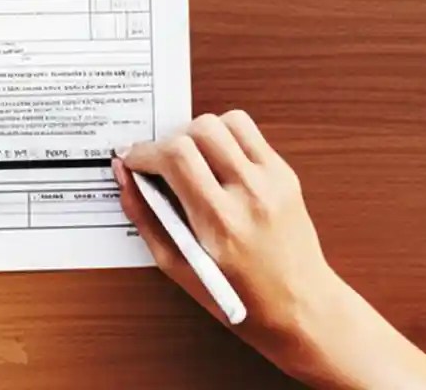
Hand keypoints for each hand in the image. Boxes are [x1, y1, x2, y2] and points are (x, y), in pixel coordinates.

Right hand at [115, 111, 425, 389]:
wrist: (299, 305)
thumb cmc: (240, 297)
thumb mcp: (178, 267)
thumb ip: (145, 217)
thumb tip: (125, 179)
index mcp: (220, 221)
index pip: (176, 156)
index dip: (145, 152)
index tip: (134, 161)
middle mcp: (250, 194)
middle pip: (200, 129)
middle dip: (170, 141)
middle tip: (161, 164)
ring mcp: (273, 180)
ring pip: (227, 121)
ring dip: (200, 133)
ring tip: (191, 161)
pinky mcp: (285, 174)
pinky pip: (249, 133)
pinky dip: (226, 138)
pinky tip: (216, 164)